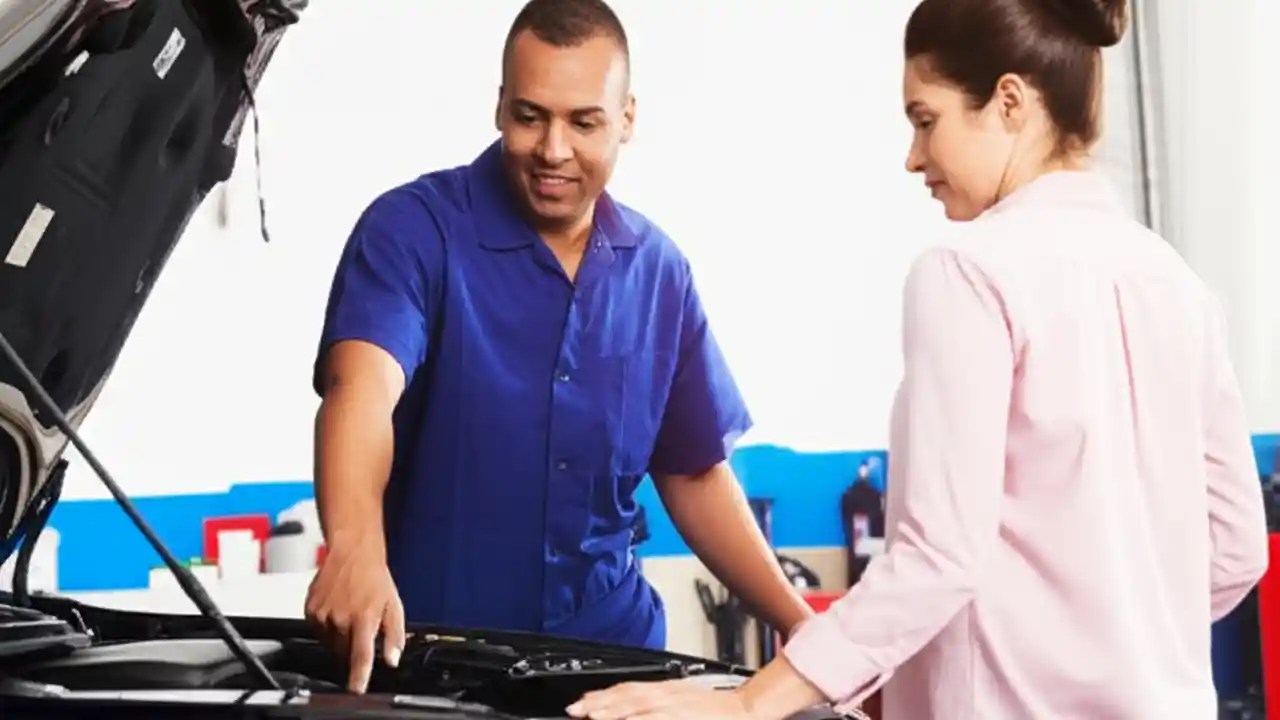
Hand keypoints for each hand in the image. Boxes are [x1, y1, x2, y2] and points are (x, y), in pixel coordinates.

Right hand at [303, 535, 404, 692]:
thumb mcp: (393, 605)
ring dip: (340, 637)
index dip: (358, 676)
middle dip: (353, 647)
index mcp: (363, 618)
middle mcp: (340, 618)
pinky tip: (337, 609)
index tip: (356, 688)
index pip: (360, 655)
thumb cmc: (374, 577)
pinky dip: (328, 627)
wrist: (351, 553)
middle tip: (361, 626)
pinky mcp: (310, 611)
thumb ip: (394, 635)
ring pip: (330, 643)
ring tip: (350, 612)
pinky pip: (318, 632)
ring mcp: (322, 615)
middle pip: (344, 652)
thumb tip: (392, 659)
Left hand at [566, 679, 757, 719]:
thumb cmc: (715, 711)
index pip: (628, 689)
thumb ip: (658, 706)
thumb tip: (635, 712)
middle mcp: (669, 694)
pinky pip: (659, 717)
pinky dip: (642, 719)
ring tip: (592, 715)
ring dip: (614, 709)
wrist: (745, 711)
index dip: (603, 695)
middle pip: (628, 694)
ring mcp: (677, 705)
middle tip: (576, 709)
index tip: (583, 702)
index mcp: (667, 689)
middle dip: (599, 702)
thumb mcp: (683, 700)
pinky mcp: (685, 716)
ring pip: (639, 704)